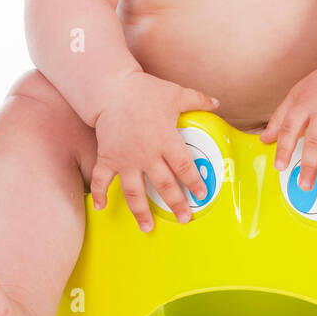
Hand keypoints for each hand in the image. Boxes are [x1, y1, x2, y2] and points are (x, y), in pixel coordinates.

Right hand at [90, 72, 219, 230]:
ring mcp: (126, 158)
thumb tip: (217, 102)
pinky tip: (101, 207)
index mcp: (166, 140)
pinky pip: (101, 179)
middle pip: (164, 184)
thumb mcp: (176, 93)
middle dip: (175, 203)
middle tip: (183, 218)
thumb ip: (198, 100)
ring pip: (134, 191)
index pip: (184, 166)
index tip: (201, 195)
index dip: (194, 182)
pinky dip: (99, 194)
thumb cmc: (145, 91)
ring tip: (147, 227)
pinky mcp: (108, 157)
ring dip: (141, 211)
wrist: (113, 88)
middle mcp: (146, 154)